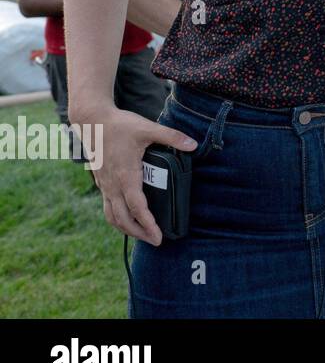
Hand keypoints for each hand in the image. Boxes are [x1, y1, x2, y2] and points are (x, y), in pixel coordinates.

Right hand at [86, 105, 198, 246]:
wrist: (92, 121)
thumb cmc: (119, 125)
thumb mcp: (148, 128)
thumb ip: (171, 136)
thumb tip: (193, 144)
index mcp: (125, 176)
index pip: (137, 207)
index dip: (148, 224)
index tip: (158, 236)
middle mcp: (112, 185)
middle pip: (123, 219)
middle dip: (139, 233)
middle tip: (156, 241)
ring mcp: (105, 185)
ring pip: (112, 216)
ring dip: (126, 229)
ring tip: (143, 235)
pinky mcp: (102, 182)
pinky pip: (108, 207)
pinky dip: (118, 218)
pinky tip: (129, 219)